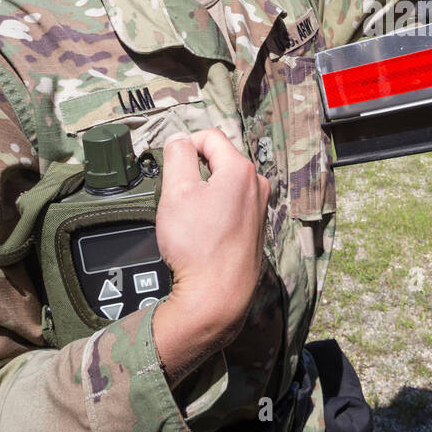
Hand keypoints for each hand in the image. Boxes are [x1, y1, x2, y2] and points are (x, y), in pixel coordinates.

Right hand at [152, 129, 270, 383]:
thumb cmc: (196, 246)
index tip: (170, 166)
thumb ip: (177, 156)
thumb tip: (179, 138)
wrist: (218, 294)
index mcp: (240, 169)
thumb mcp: (176, 192)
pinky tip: (203, 232)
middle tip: (177, 196)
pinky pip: (233, 204)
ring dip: (205, 191)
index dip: (185, 145)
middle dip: (195, 171)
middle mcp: (257, 184)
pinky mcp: (257, 226)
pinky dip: (216, 209)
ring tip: (189, 217)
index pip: (209, 137)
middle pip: (220, 159)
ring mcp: (260, 206)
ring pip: (226, 183)